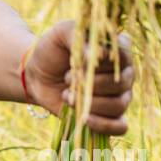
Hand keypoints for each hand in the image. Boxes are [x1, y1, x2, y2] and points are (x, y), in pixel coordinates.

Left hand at [23, 20, 133, 135]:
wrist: (36, 75)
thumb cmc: (52, 50)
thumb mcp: (61, 33)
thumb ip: (79, 37)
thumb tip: (97, 55)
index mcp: (117, 49)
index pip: (124, 55)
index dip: (104, 61)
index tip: (83, 60)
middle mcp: (123, 73)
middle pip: (121, 83)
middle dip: (90, 84)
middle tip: (67, 77)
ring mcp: (119, 95)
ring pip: (119, 105)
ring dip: (90, 103)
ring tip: (67, 95)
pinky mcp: (110, 116)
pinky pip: (120, 126)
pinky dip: (104, 125)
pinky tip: (84, 118)